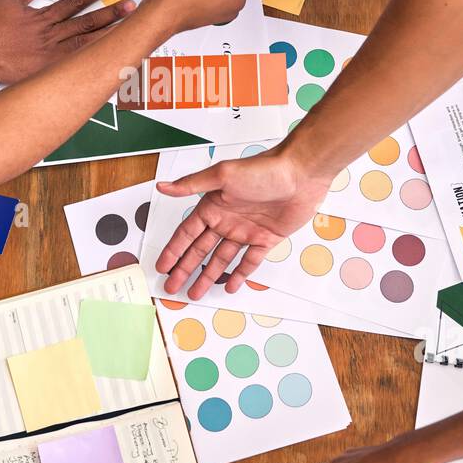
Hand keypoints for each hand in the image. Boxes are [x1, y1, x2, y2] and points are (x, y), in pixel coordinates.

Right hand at [0, 0, 135, 82]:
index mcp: (43, 17)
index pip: (75, 2)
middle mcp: (50, 35)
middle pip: (86, 24)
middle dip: (111, 14)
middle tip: (132, 6)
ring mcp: (49, 55)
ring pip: (83, 46)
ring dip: (105, 37)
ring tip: (127, 30)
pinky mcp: (44, 72)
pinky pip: (70, 68)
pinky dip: (88, 65)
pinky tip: (105, 62)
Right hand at [155, 144, 328, 297]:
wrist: (301, 175)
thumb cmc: (263, 170)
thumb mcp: (222, 175)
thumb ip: (191, 184)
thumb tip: (163, 186)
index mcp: (213, 206)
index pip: (186, 234)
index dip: (173, 251)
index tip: (162, 266)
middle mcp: (227, 220)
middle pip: (200, 251)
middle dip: (185, 269)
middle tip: (173, 286)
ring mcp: (246, 231)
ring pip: (221, 260)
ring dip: (208, 276)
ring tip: (196, 292)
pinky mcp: (266, 239)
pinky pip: (249, 261)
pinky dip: (239, 274)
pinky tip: (230, 285)